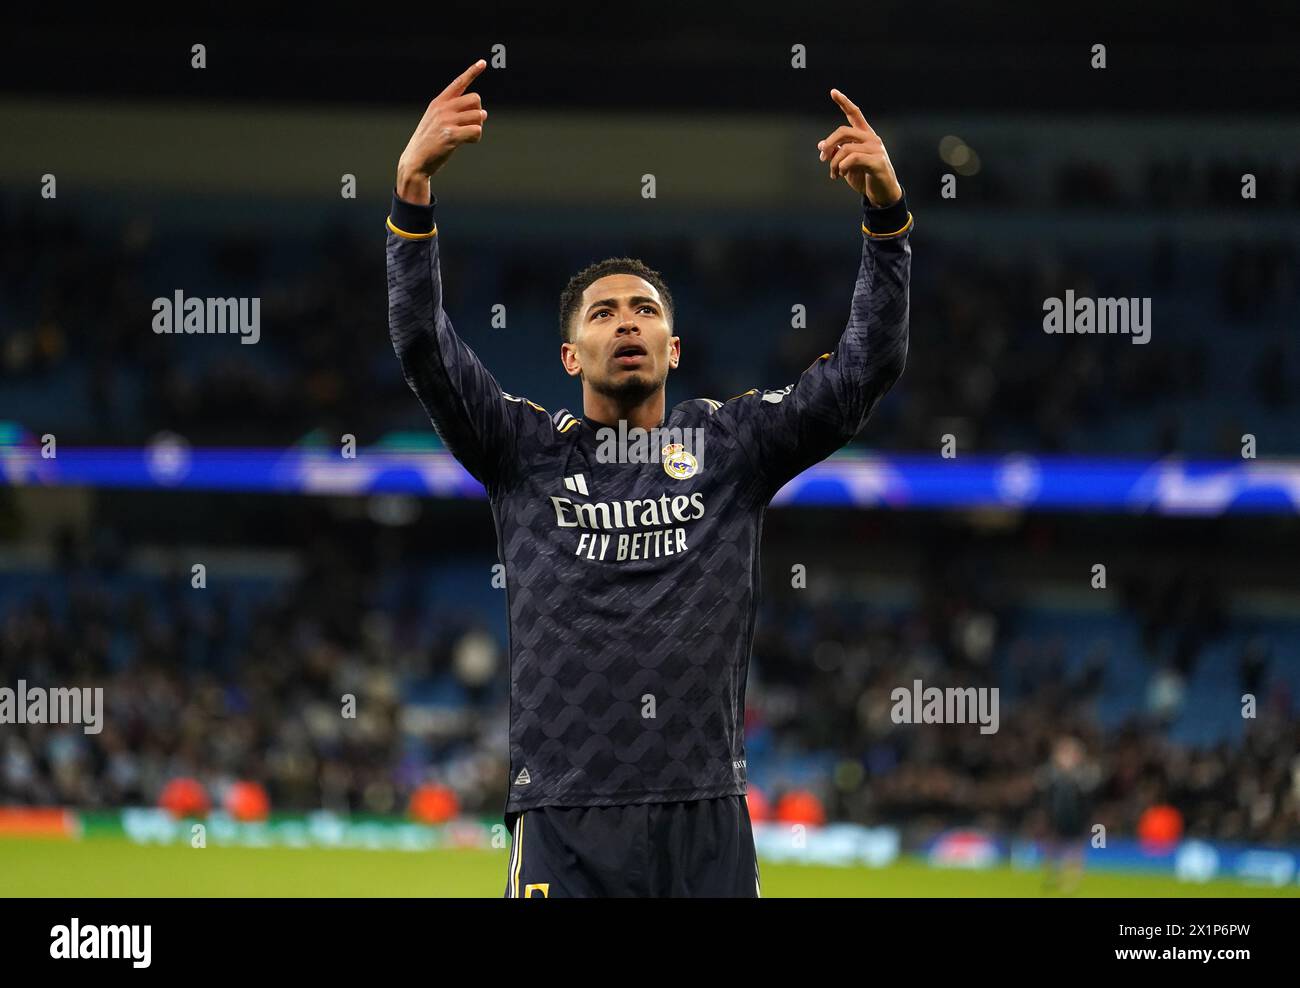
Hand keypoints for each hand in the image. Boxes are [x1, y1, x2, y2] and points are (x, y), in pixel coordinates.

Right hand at [395, 59, 488, 203]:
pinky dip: (476, 137)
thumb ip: (454, 112)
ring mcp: (446, 121)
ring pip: (479, 116)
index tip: (483, 62)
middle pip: (476, 99)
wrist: (415, 161)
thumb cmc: (429, 142)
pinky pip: (476, 130)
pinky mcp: (451, 136)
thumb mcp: (436, 121)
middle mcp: (442, 108)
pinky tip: (469, 142)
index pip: (458, 83)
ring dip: (478, 127)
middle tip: (471, 124)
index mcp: (438, 102)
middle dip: (478, 112)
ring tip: (468, 135)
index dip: (472, 72)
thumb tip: (483, 113)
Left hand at [817, 89, 901, 207]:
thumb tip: (822, 146)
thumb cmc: (864, 177)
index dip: (844, 102)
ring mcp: (876, 149)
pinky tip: (840, 174)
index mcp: (865, 135)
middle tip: (822, 158)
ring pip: (845, 148)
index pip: (854, 114)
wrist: (882, 193)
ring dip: (833, 163)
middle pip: (843, 131)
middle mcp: (871, 138)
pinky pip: (852, 159)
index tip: (833, 91)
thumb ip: (837, 153)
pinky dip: (841, 167)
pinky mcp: (877, 162)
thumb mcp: (846, 165)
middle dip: (828, 144)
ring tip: (833, 174)